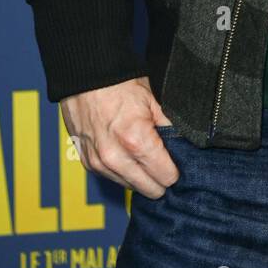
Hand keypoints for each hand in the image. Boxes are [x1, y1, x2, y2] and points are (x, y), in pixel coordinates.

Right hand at [60, 76, 179, 197]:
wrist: (85, 77)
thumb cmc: (119, 84)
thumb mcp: (153, 100)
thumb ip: (168, 128)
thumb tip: (182, 147)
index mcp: (137, 141)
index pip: (166, 177)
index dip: (175, 171)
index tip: (175, 162)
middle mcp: (116, 158)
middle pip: (150, 190)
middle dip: (160, 179)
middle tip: (163, 162)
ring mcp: (99, 163)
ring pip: (131, 187)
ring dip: (140, 177)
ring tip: (143, 155)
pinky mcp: (88, 163)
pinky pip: (113, 178)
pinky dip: (123, 172)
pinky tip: (126, 153)